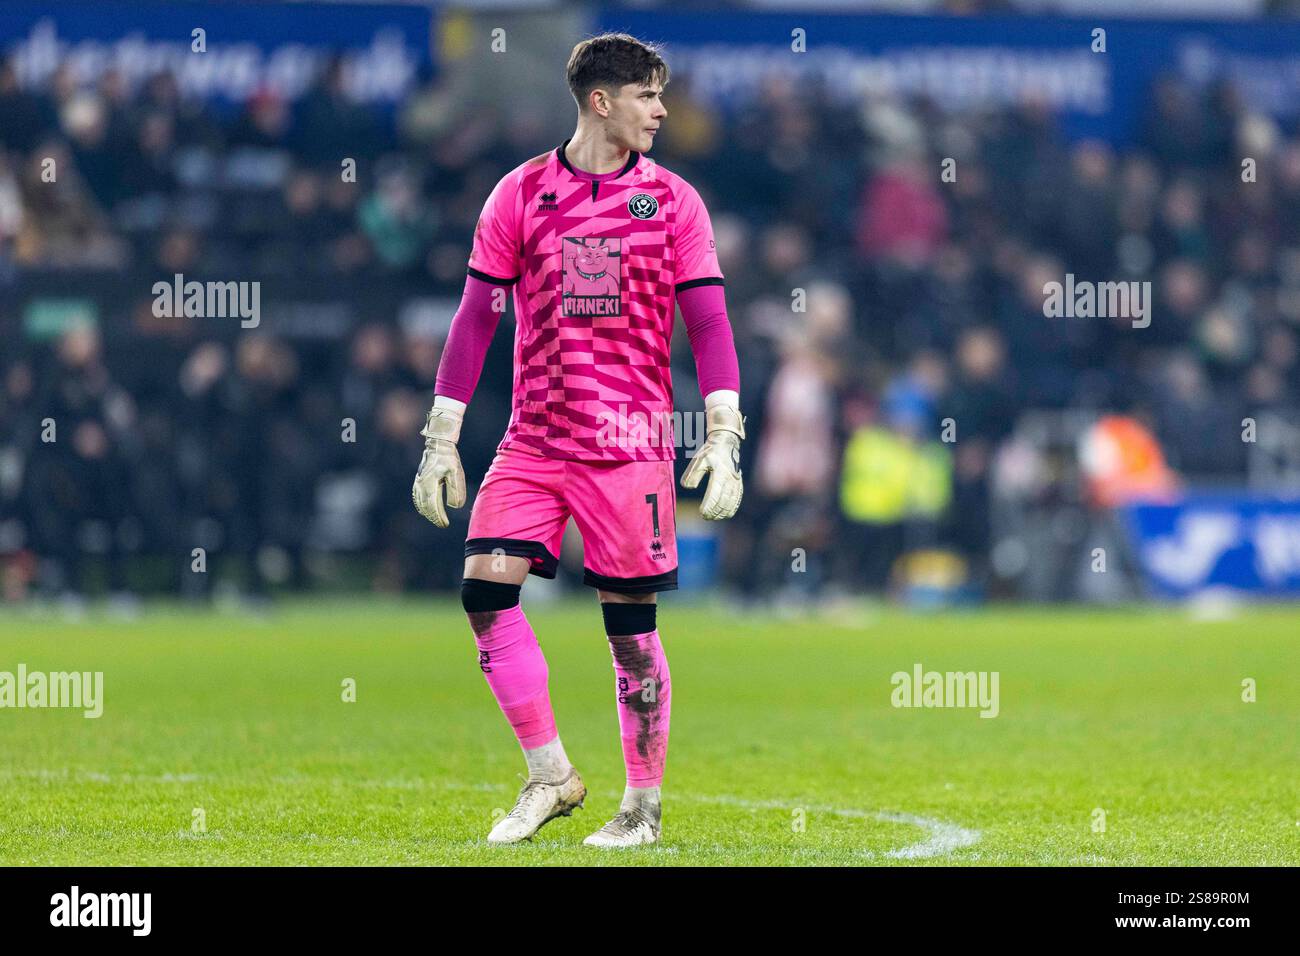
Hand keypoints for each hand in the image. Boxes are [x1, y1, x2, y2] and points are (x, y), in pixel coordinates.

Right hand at [412, 405, 465, 527]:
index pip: (433, 506)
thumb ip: (456, 490)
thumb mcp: (456, 473)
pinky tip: (427, 510)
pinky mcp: (418, 481)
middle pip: (425, 507)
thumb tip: (455, 506)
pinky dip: (422, 506)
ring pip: (420, 503)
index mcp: (430, 485)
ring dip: (428, 513)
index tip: (445, 524)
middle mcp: (421, 486)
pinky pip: (417, 498)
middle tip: (443, 524)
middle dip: (434, 517)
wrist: (438, 445)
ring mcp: (418, 483)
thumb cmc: (449, 459)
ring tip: (437, 519)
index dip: (438, 517)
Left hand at [680, 404, 745, 519]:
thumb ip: (692, 474)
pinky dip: (732, 508)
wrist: (726, 442)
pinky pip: (737, 499)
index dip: (709, 507)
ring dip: (722, 512)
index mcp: (719, 474)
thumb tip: (688, 487)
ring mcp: (736, 482)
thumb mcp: (699, 460)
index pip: (715, 495)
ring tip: (713, 517)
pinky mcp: (738, 483)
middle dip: (715, 512)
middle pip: (723, 501)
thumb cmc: (710, 452)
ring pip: (731, 502)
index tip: (702, 513)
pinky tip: (725, 514)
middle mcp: (730, 479)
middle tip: (705, 517)